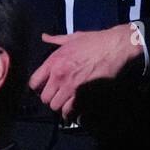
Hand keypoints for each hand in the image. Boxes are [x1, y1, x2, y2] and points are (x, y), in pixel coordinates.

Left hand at [27, 23, 142, 119]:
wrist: (115, 47)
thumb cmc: (95, 41)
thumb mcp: (73, 37)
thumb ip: (55, 40)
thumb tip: (44, 37)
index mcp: (53, 61)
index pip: (34, 83)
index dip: (38, 88)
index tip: (45, 88)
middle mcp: (59, 76)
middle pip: (44, 98)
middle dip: (50, 99)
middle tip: (58, 97)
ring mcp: (71, 87)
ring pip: (56, 107)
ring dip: (61, 107)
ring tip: (67, 104)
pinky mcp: (84, 96)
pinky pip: (70, 111)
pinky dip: (71, 113)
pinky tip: (75, 110)